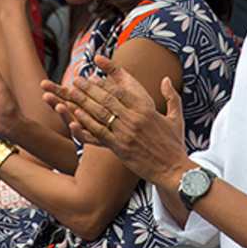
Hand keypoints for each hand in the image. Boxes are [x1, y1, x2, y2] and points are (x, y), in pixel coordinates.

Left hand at [40, 55, 189, 186]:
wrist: (174, 170)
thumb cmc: (174, 145)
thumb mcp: (176, 118)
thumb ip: (171, 96)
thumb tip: (166, 79)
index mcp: (147, 109)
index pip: (121, 91)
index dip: (105, 82)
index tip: (93, 77)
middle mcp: (134, 119)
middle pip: (107, 99)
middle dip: (89, 88)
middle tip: (77, 80)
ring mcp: (126, 134)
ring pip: (100, 114)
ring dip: (83, 102)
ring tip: (71, 93)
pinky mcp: (120, 148)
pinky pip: (99, 133)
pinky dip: (86, 124)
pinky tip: (74, 117)